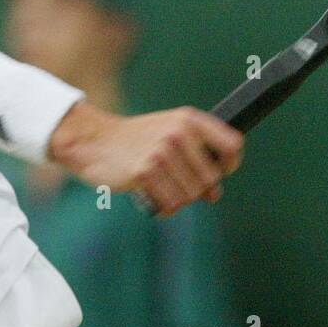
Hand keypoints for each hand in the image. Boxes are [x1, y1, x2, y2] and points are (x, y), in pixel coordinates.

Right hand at [48, 103, 242, 216]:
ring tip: (160, 185)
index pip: (232, 145)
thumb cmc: (136, 141)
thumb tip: (214, 194)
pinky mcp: (145, 171)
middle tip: (174, 180)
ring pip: (191, 195)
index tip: (218, 171)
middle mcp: (179, 132)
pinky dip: (163, 206)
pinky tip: (151, 193)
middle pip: (211, 179)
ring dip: (178, 198)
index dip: (229, 164)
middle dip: (196, 188)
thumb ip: (197, 157)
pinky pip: (171, 204)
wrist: (95, 141)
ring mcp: (162, 151)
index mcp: (189, 120)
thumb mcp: (170, 133)